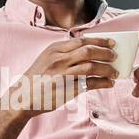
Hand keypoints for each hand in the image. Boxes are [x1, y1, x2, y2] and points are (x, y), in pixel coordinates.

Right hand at [0, 36, 116, 138]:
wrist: (23, 98)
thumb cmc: (36, 78)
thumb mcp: (46, 59)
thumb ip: (63, 53)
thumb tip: (87, 50)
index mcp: (55, 49)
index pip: (82, 41)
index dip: (99, 41)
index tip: (111, 42)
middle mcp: (59, 59)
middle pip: (89, 51)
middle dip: (106, 53)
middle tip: (115, 56)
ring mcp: (63, 74)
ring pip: (92, 67)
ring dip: (107, 69)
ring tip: (115, 72)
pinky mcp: (67, 89)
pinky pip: (90, 84)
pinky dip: (103, 82)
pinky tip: (109, 83)